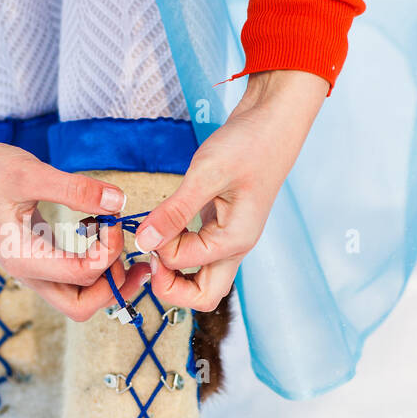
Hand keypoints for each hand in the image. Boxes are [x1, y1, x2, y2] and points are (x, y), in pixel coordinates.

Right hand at [0, 116, 151, 319]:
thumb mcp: (31, 173)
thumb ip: (76, 189)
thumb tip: (119, 201)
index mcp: (24, 259)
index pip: (83, 275)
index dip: (109, 250)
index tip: (112, 218)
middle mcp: (28, 273)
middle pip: (81, 307)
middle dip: (114, 287)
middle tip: (131, 255)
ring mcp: (33, 269)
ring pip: (78, 298)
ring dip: (105, 279)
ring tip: (117, 241)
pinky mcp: (38, 258)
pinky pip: (72, 278)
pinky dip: (94, 266)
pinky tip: (100, 234)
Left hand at [133, 70, 328, 310]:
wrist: (273, 121)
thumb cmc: (249, 144)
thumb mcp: (206, 174)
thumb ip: (174, 212)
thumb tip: (143, 241)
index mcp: (235, 240)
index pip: (184, 264)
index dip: (159, 248)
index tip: (147, 224)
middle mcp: (235, 247)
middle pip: (202, 296)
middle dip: (170, 287)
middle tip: (149, 255)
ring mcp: (229, 240)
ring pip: (201, 279)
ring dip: (174, 269)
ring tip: (156, 237)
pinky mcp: (222, 227)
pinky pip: (198, 255)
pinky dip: (178, 249)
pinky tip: (167, 225)